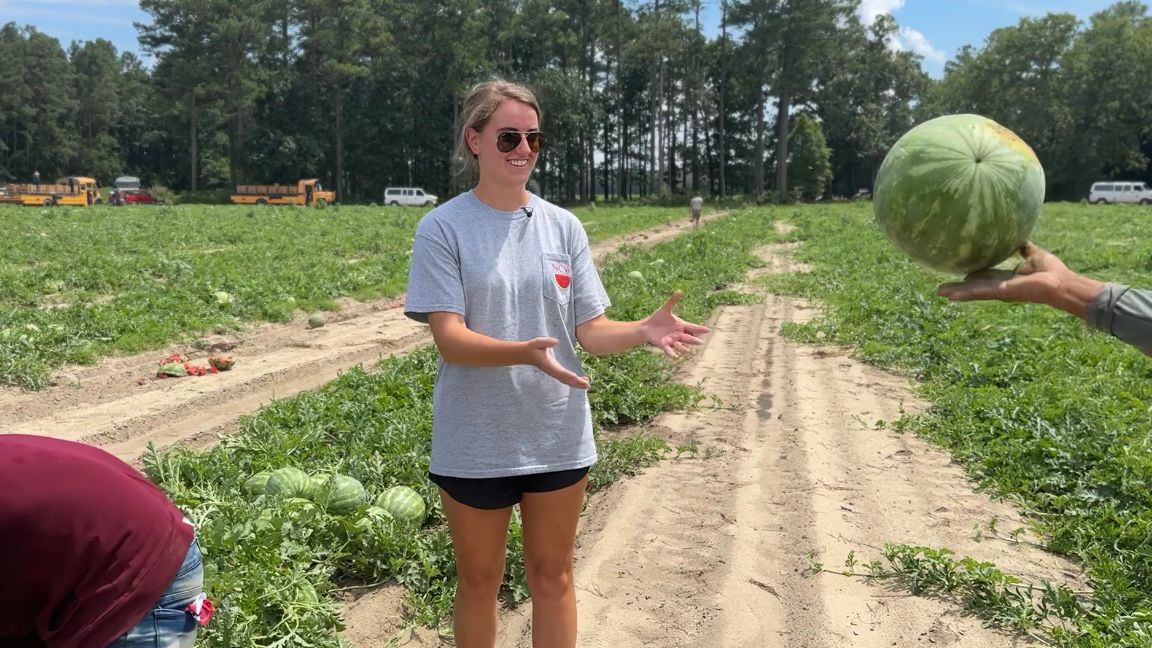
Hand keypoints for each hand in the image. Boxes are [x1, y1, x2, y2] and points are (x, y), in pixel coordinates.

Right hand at [526, 337, 590, 388]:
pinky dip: (574, 381)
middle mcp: (553, 371)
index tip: (577, 378)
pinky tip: (581, 380)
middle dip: (576, 383)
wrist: (527, 354)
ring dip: (577, 384)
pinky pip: (566, 378)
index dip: (569, 375)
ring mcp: (555, 372)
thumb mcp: (538, 342)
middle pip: (566, 379)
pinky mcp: (556, 372)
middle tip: (587, 385)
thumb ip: (546, 342)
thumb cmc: (533, 347)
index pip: (561, 372)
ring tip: (587, 385)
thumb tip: (556, 341)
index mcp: (550, 365)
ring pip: (567, 381)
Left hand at [642, 290, 709, 357]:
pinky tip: (674, 356)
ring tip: (688, 350)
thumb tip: (679, 290)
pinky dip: (672, 353)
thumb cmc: (658, 318)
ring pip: (681, 346)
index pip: (693, 327)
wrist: (648, 326)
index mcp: (681, 326)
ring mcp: (672, 341)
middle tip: (701, 342)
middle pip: (689, 338)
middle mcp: (679, 334)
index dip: (700, 329)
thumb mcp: (666, 309)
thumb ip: (673, 301)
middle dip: (694, 341)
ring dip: (684, 348)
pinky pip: (669, 350)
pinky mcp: (664, 345)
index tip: (708, 330)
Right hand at [936, 242, 1070, 305]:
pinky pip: (980, 292)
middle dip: (958, 288)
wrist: (1061, 283)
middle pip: (975, 287)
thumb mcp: (1034, 254)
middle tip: (940, 289)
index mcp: (1007, 278)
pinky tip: (951, 295)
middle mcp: (1000, 286)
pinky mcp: (1002, 292)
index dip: (971, 276)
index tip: (959, 274)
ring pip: (974, 291)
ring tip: (939, 293)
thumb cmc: (1052, 271)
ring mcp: (1000, 290)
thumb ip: (1025, 248)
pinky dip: (965, 293)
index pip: (985, 277)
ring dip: (957, 292)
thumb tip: (1020, 238)